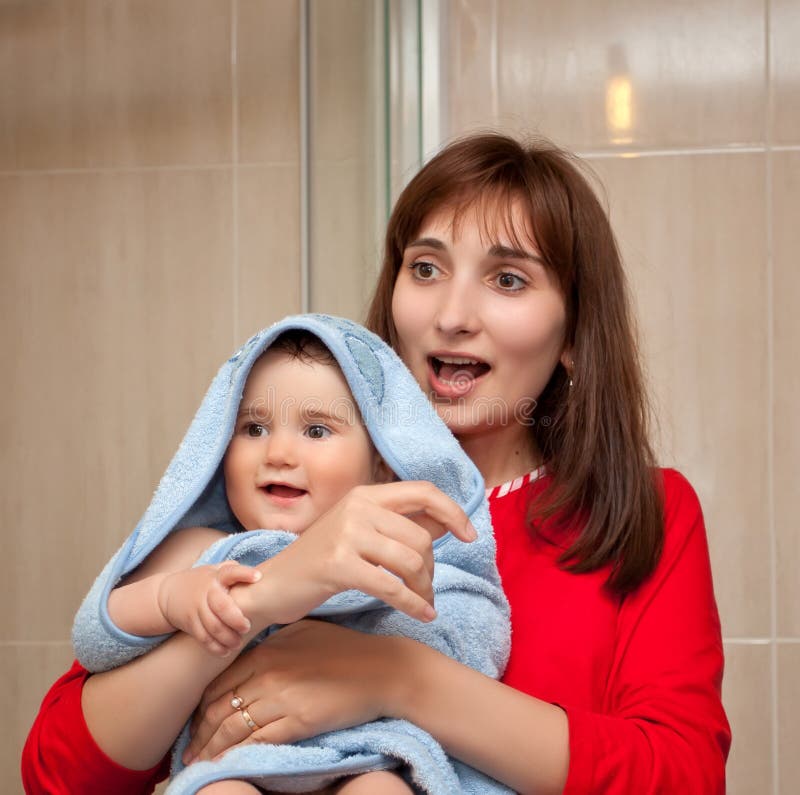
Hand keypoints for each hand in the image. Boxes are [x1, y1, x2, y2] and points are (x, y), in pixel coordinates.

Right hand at [158, 562, 261, 654]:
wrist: (168, 594)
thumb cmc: (202, 581)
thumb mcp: (214, 570)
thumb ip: (233, 570)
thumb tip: (259, 574)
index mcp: (216, 576)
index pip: (230, 572)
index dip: (244, 574)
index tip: (258, 577)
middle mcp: (206, 591)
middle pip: (222, 607)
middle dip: (236, 620)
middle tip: (246, 627)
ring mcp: (196, 608)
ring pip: (213, 627)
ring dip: (228, 638)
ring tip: (238, 643)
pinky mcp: (190, 623)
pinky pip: (203, 638)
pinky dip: (215, 647)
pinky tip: (226, 651)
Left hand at [183, 620, 410, 762]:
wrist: (382, 669)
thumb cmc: (346, 649)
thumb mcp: (304, 633)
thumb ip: (273, 643)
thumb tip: (250, 656)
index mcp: (268, 650)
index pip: (220, 681)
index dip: (201, 705)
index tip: (195, 721)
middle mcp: (269, 672)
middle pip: (220, 706)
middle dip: (199, 732)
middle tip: (187, 749)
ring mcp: (282, 697)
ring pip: (232, 727)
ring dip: (210, 748)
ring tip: (197, 763)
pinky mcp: (298, 721)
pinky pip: (256, 741)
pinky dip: (235, 755)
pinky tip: (224, 764)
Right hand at [235, 481, 476, 629]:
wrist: (273, 585)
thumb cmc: (321, 561)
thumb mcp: (360, 533)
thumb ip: (401, 525)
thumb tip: (449, 522)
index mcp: (365, 493)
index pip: (423, 491)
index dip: (454, 512)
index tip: (470, 536)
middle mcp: (357, 507)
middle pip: (421, 537)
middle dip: (433, 569)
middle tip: (427, 589)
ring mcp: (346, 533)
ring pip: (411, 562)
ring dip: (425, 589)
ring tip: (422, 602)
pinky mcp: (338, 564)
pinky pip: (392, 587)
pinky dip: (414, 604)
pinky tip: (423, 615)